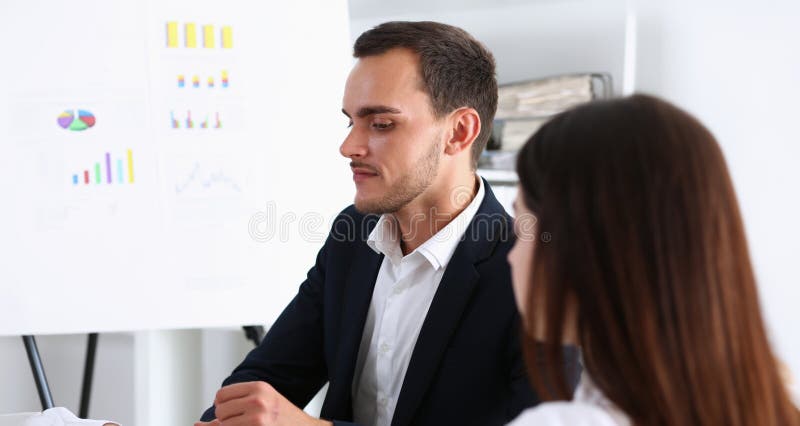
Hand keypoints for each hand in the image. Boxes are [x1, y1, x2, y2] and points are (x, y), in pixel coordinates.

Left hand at [193, 381, 331, 425]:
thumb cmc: (284, 418)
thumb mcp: (263, 403)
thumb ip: (233, 406)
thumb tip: (197, 425)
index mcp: (260, 388)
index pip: (221, 395)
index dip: (223, 407)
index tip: (232, 413)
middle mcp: (258, 401)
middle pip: (220, 411)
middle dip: (226, 420)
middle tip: (242, 422)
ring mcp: (258, 419)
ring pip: (224, 425)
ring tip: (249, 425)